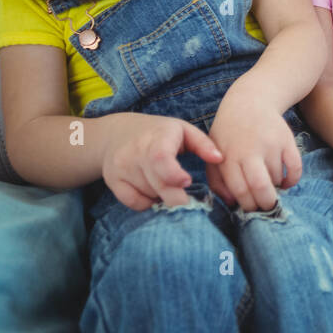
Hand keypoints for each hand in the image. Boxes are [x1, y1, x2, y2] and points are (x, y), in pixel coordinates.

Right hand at [101, 113, 224, 210]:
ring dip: (162, 196)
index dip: (174, 175)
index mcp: (156, 137)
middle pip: (157, 185)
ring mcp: (121, 167)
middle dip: (176, 197)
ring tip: (166, 183)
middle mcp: (135, 152)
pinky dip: (146, 203)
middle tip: (187, 199)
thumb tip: (220, 159)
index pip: (160, 158)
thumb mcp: (182, 130)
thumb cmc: (158, 132)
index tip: (187, 181)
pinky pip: (133, 202)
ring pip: (148, 195)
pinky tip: (152, 191)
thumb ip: (203, 144)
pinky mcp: (112, 180)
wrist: (117, 132)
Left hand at [207, 89, 301, 212]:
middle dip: (265, 204)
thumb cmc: (229, 134)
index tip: (250, 209)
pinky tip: (285, 182)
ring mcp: (270, 144)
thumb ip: (217, 180)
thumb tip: (232, 203)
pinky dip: (292, 180)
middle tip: (265, 206)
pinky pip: (295, 169)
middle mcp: (249, 150)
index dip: (247, 205)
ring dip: (275, 187)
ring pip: (277, 179)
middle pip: (260, 187)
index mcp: (228, 156)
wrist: (250, 102)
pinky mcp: (287, 140)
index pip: (240, 190)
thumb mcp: (215, 153)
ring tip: (268, 182)